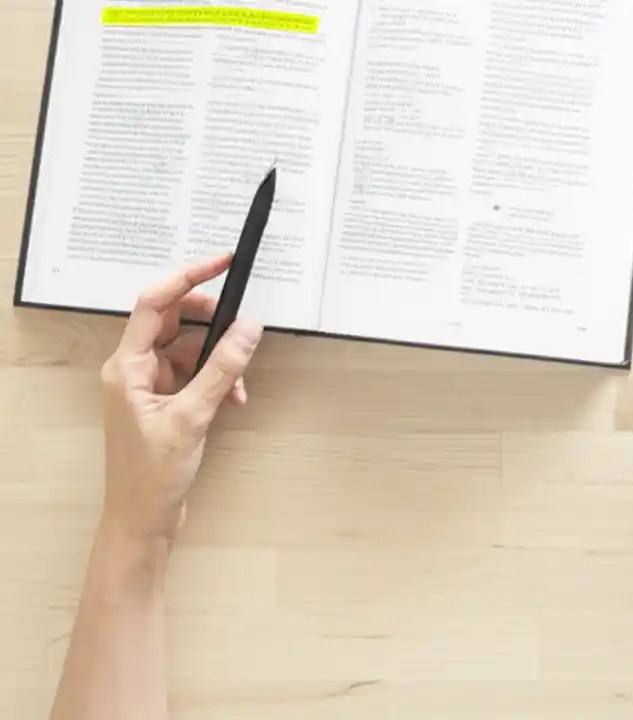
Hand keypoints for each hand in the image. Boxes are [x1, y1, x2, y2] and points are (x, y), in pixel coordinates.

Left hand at [100, 254, 262, 545]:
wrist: (142, 519)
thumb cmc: (151, 475)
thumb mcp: (193, 416)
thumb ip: (224, 368)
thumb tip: (248, 328)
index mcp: (126, 366)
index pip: (156, 304)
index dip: (189, 278)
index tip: (221, 262)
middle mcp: (133, 370)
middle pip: (175, 323)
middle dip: (212, 323)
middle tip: (243, 326)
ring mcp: (149, 387)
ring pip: (190, 351)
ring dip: (220, 361)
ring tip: (240, 386)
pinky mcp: (165, 404)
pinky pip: (195, 375)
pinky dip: (219, 382)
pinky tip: (233, 400)